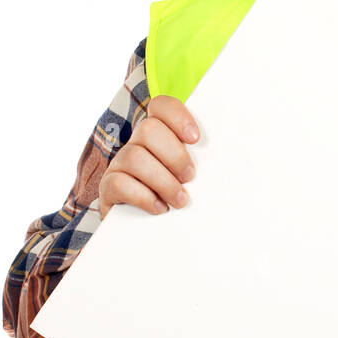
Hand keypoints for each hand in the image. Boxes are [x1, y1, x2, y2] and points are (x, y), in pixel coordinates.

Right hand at [98, 94, 199, 221]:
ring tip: (179, 200)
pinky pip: (119, 183)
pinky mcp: (107, 188)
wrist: (144, 231)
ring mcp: (119, 165)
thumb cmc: (176, 197)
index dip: (178, 117)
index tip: (195, 139)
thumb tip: (230, 161)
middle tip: (190, 177)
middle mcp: (135, 144)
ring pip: (135, 157)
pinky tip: (159, 208)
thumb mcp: (189, 176)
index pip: (161, 106)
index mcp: (157, 134)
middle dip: (174, 155)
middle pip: (148, 129)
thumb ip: (200, 162)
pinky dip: (144, 197)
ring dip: (163, 181)